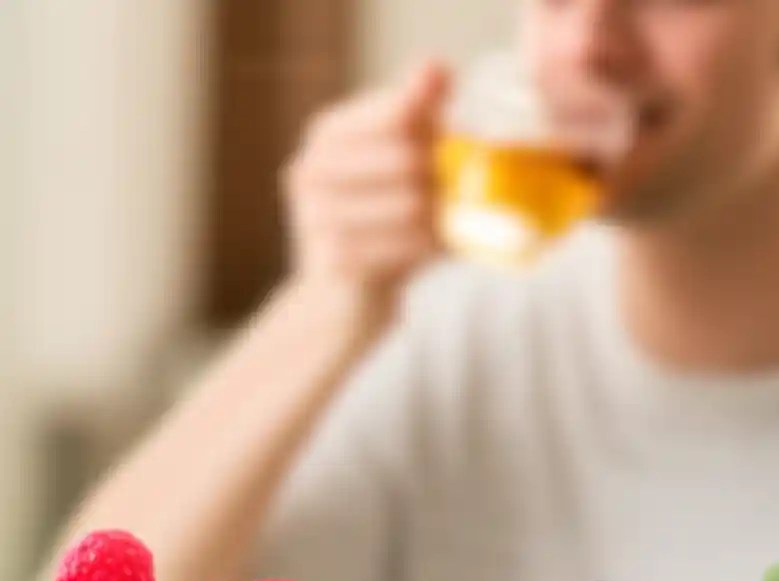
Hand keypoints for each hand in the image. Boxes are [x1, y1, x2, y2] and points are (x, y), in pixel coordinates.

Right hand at [283, 61, 451, 323]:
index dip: (436, 131)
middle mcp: (311, 169)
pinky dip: (434, 248)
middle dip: (443, 178)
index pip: (398, 111)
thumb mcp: (400, 160)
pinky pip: (409, 245)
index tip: (446, 151)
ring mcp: (316, 217)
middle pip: (408, 157)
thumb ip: (418, 112)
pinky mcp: (335, 261)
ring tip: (444, 225)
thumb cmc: (383, 223)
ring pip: (413, 204)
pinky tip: (434, 250)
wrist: (344, 302)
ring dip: (443, 218)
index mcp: (328, 133)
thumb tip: (437, 66)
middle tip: (453, 197)